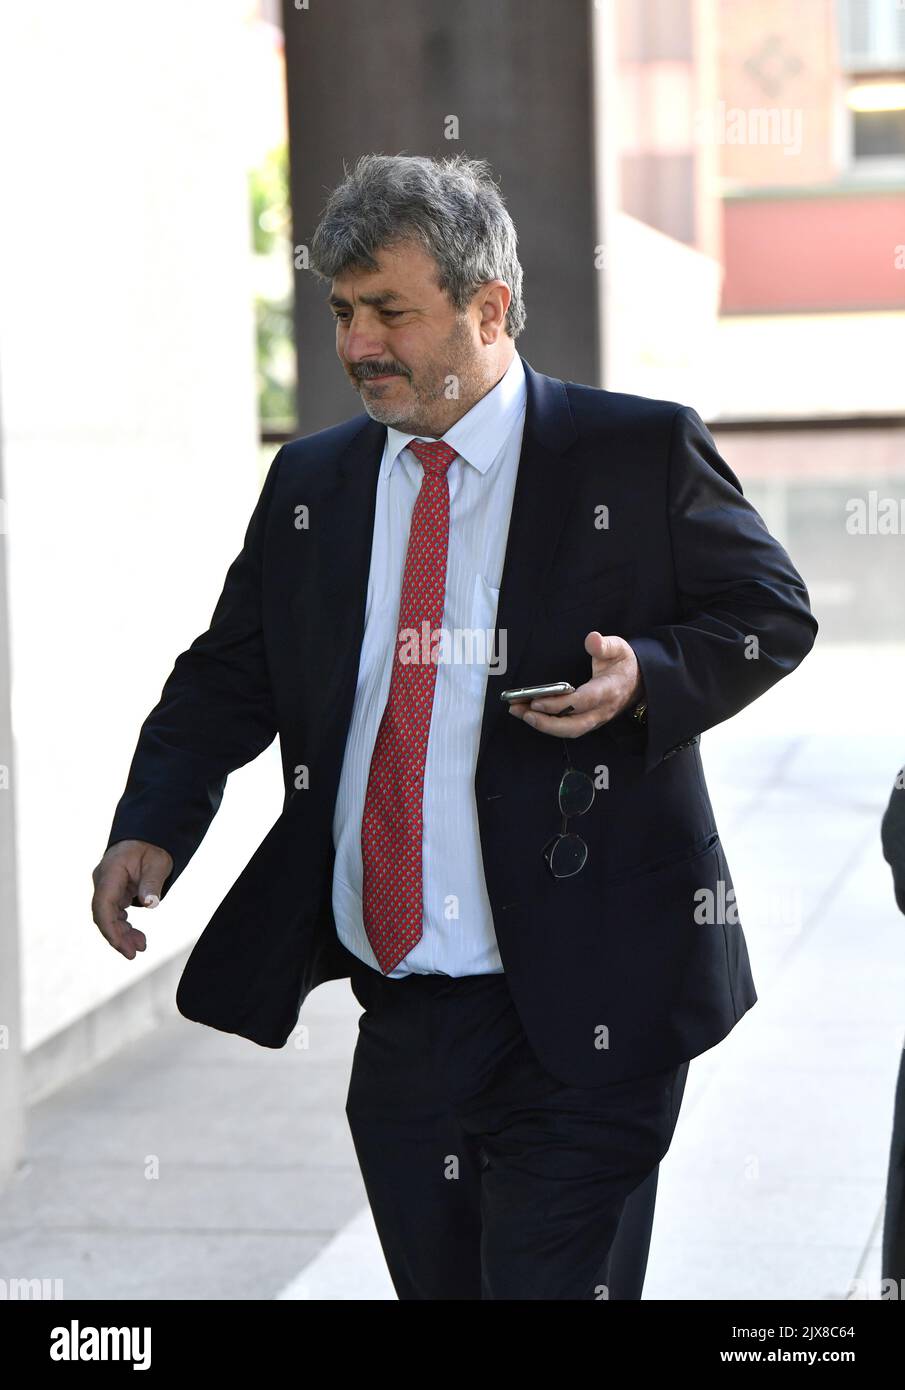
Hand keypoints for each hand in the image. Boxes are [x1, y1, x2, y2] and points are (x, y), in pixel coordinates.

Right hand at [91, 840, 173, 958]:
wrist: (147, 839)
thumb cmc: (152, 849)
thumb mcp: (158, 862)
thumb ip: (152, 882)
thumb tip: (149, 903)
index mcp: (110, 872)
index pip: (102, 904)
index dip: (109, 927)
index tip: (121, 945)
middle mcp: (103, 881)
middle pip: (103, 914)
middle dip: (117, 936)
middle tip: (134, 954)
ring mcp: (106, 887)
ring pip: (108, 917)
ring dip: (122, 934)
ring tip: (141, 947)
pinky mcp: (112, 893)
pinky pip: (114, 914)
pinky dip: (124, 927)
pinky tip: (137, 938)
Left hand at [507, 632, 642, 738]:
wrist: (639, 682)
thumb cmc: (624, 664)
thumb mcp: (619, 648)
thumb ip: (604, 645)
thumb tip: (592, 639)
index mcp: (608, 691)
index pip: (582, 702)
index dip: (559, 704)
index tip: (537, 700)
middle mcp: (601, 710)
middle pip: (572, 726)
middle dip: (545, 722)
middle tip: (521, 711)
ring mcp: (595, 719)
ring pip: (568, 730)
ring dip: (542, 725)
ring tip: (518, 711)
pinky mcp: (588, 722)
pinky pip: (567, 728)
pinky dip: (547, 724)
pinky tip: (529, 713)